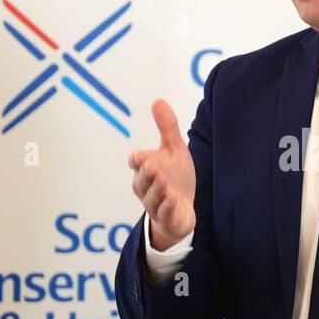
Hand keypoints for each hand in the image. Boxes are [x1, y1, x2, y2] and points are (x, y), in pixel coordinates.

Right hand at [128, 99, 195, 249]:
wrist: (182, 209)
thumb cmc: (175, 178)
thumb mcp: (174, 150)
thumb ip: (167, 127)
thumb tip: (157, 100)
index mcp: (145, 169)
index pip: (136, 161)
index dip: (138, 159)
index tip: (144, 156)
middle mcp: (146, 187)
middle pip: (140, 181)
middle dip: (147, 175)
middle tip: (154, 167)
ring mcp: (156, 204)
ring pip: (151, 198)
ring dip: (157, 190)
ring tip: (164, 182)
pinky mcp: (166, 218)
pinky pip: (164, 214)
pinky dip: (167, 208)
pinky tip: (173, 201)